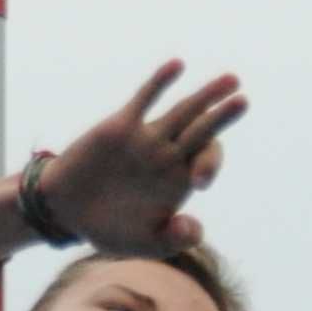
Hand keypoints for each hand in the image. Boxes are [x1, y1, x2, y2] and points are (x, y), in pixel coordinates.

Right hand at [38, 62, 248, 255]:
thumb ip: (173, 240)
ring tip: (232, 79)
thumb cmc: (110, 229)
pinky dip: (161, 82)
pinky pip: (145, 99)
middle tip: (244, 101)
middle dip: (223, 117)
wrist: (68, 211)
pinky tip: (178, 66)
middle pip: (202, 130)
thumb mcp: (145, 244)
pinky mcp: (121, 126)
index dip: (209, 164)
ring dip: (205, 95)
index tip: (200, 180)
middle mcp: (167, 154)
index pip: (206, 161)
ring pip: (182, 111)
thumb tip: (196, 230)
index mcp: (177, 180)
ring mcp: (146, 138)